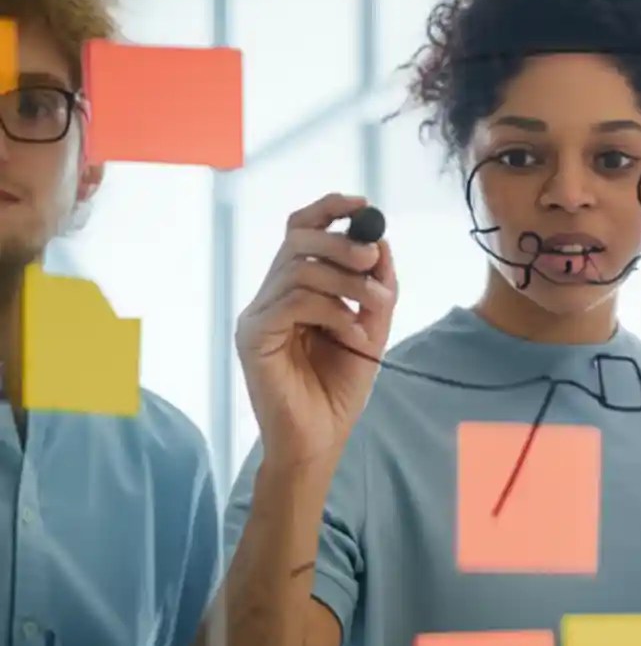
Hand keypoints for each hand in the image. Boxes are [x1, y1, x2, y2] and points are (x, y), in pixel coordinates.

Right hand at [235, 193, 398, 468]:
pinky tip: (355, 334)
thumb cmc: (339, 388)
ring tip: (375, 308)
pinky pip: (293, 303)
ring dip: (347, 283)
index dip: (328, 210)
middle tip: (372, 260)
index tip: (363, 204)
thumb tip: (381, 243)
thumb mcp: (370, 329)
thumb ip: (376, 288)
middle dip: (341, 243)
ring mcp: (258, 316)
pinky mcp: (254, 338)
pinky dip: (334, 312)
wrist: (321, 440)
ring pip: (299, 270)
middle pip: (297, 241)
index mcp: (294, 289)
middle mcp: (270, 296)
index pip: (300, 231)